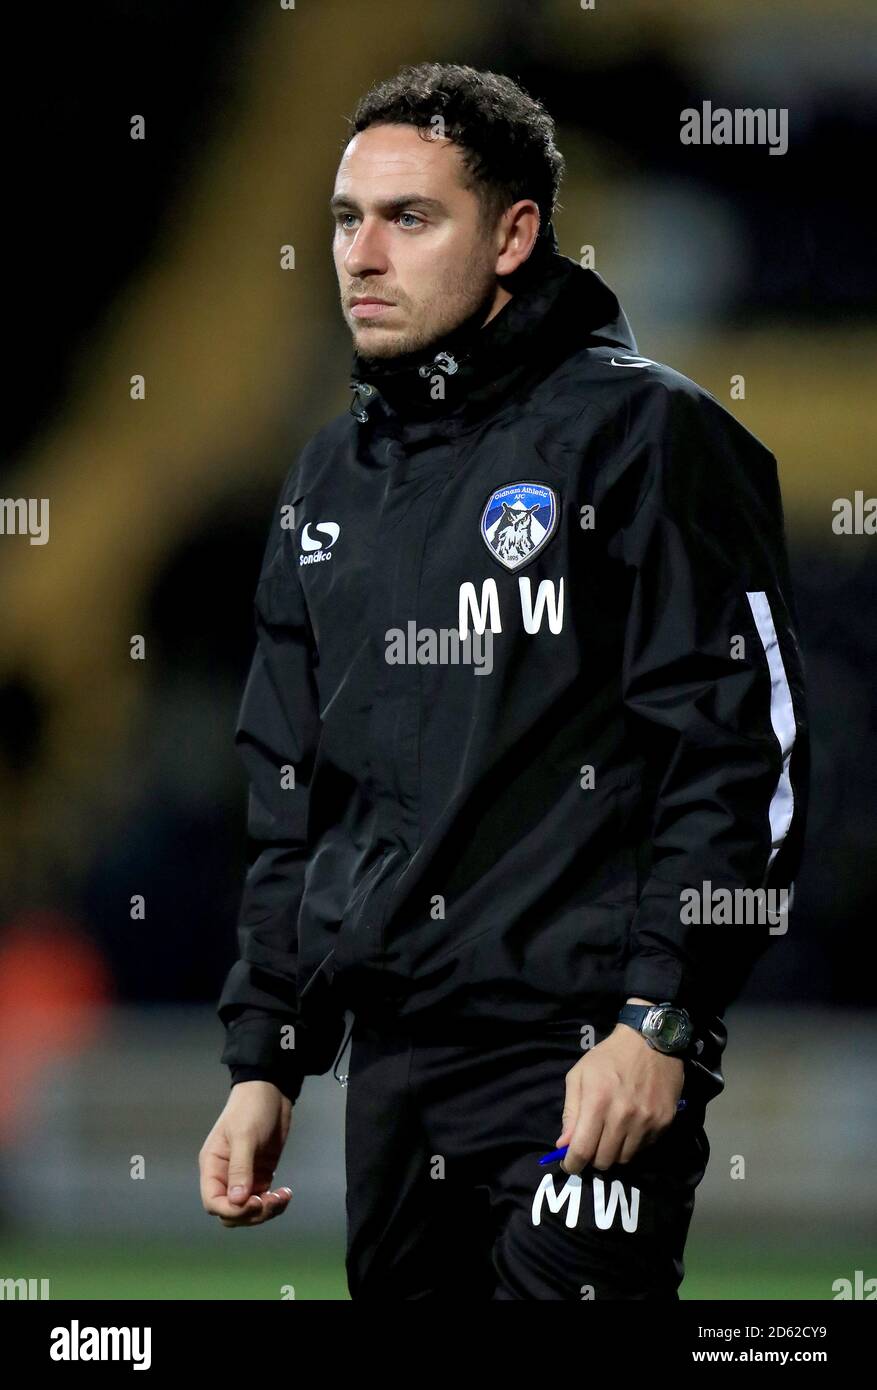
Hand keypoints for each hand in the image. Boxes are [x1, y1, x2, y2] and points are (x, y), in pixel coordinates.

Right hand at [199, 1081, 294, 1227]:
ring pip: (249, 1211)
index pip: (213, 1202)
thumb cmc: (251, 1108)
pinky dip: (274, 1203)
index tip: (254, 1202)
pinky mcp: (261, 1175)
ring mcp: (244, 1177)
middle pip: (231, 1213)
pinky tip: (286, 1194)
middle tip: (272, 1200)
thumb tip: (237, 1201)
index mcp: (213, 1166)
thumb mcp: (244, 1136)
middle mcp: (225, 1176)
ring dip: (266, 1210)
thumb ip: (240, 1168)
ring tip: (283, 1197)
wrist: (272, 1091)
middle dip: (252, 1213)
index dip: (231, 1210)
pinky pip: (264, 1200)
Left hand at [556, 1009, 683, 1173]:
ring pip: (624, 1159)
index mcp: (597, 1102)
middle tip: (591, 1147)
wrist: (650, 1042)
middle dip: (592, 1159)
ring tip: (611, 1136)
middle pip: (604, 1160)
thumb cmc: (608, 1057)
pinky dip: (633, 1145)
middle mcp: (623, 1116)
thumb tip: (564, 1144)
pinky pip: (643, 1148)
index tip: (569, 1165)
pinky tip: (630, 1128)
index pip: (582, 1150)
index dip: (572, 1164)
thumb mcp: (579, 1075)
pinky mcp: (664, 1123)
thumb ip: (570, 1112)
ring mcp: (646, 1122)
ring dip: (613, 1153)